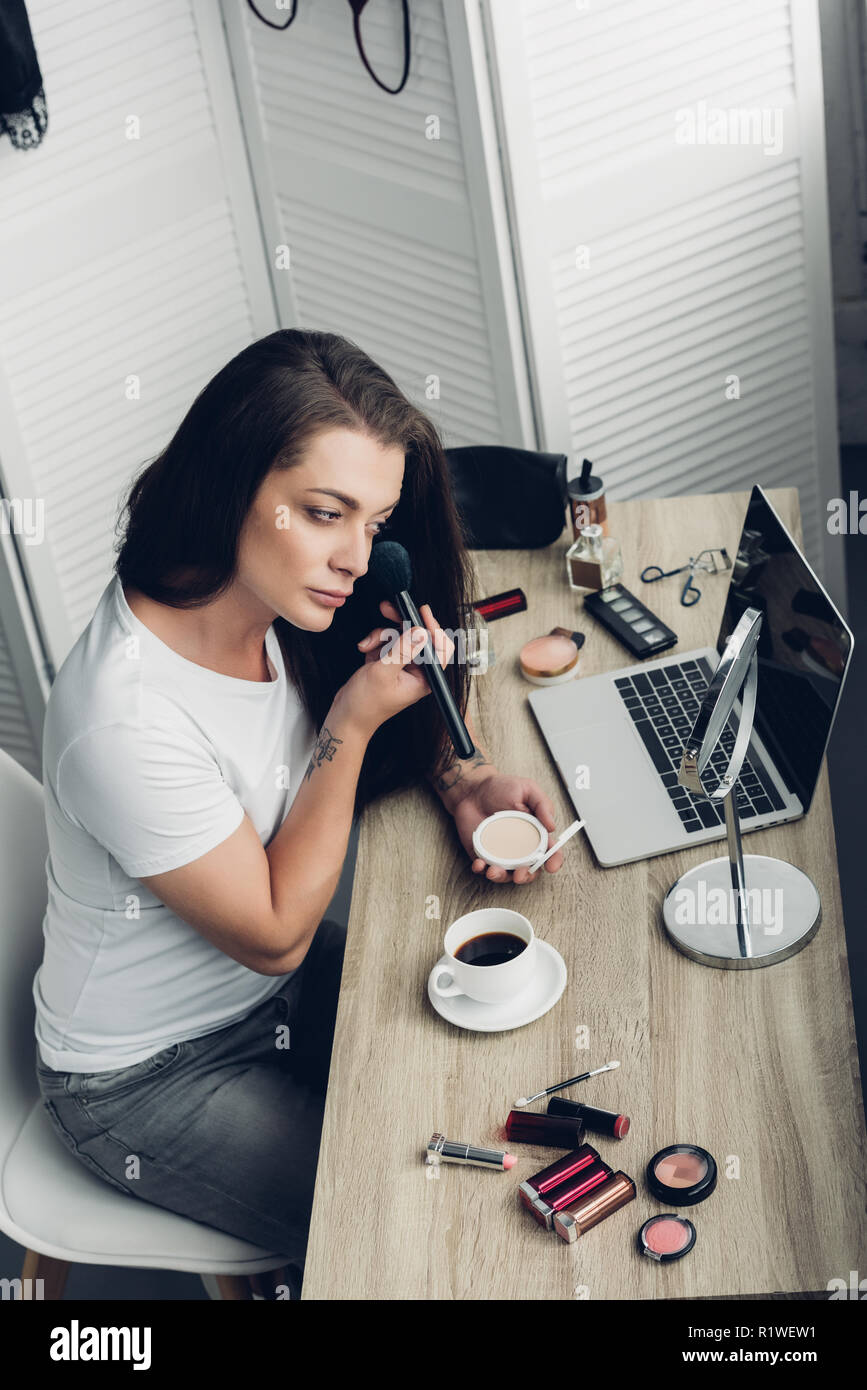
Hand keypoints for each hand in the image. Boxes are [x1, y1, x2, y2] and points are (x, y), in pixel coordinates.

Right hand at [339, 599, 454, 736]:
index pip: (440, 648)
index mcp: (424, 678)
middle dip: (401, 623)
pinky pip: (387, 642)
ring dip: (382, 635)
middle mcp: (417, 671)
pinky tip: (365, 649)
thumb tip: (420, 632)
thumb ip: (402, 650)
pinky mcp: (390, 662)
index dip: (433, 627)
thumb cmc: (365, 704)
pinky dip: (375, 642)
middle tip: (388, 610)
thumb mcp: (383, 672)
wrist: (347, 715)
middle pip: (418, 636)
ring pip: (400, 636)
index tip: (421, 612)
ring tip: (368, 645)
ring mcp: (403, 666)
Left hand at [451, 773, 563, 883]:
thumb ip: (542, 804)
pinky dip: (482, 869)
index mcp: (535, 833)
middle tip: (520, 874)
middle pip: (530, 869)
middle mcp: (520, 847)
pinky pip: (484, 868)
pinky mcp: (483, 854)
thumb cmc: (501, 787)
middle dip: (527, 876)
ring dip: (502, 877)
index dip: (554, 861)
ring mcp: (501, 852)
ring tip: (494, 871)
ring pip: (507, 874)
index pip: (550, 851)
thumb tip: (552, 826)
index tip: (551, 866)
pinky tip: (480, 864)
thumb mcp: (527, 788)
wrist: (472, 789)